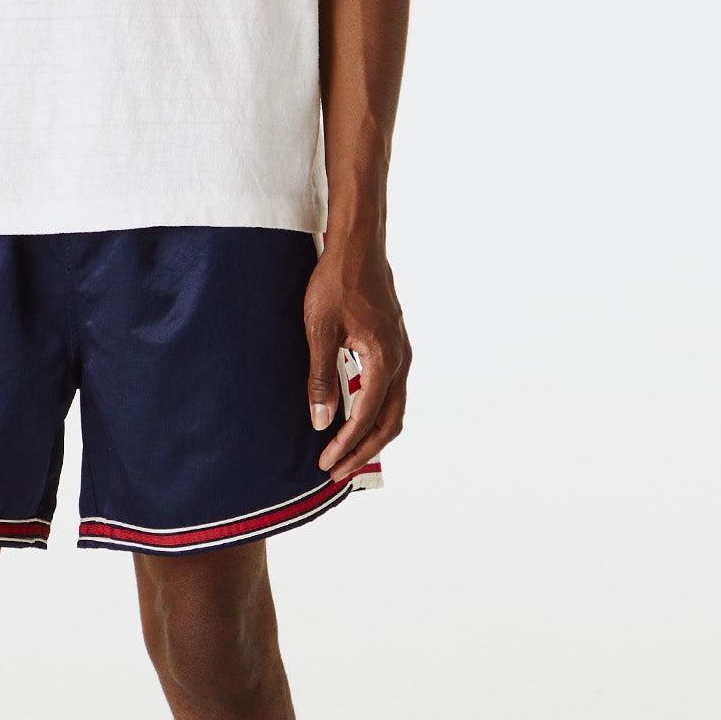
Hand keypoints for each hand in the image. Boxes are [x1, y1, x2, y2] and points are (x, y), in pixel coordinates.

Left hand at [303, 236, 410, 479]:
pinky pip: (392, 391)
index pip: (367, 416)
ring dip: (371, 435)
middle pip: (389, 421)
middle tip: (336, 472)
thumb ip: (322, 378)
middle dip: (363, 451)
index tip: (326, 463)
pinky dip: (376, 414)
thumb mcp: (319, 331)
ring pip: (394, 408)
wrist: (358, 247)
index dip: (347, 444)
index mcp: (384, 359)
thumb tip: (322, 422)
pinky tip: (355, 418)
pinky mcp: (394, 346)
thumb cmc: (336, 283)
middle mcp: (400, 361)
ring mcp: (401, 353)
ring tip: (346, 454)